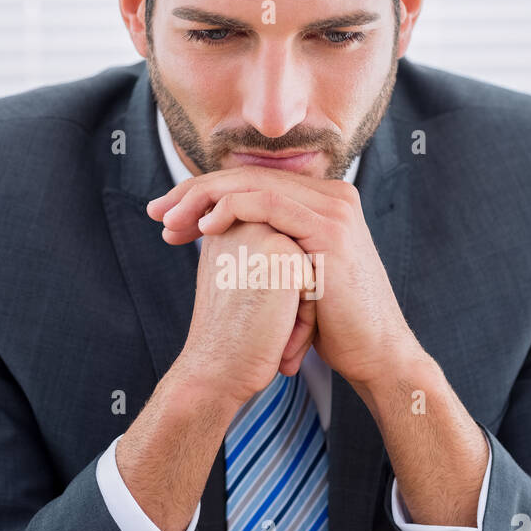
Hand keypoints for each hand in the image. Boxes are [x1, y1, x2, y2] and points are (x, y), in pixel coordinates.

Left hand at [149, 167, 422, 391]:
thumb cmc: (332, 322)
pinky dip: (231, 209)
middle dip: (194, 193)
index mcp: (323, 200)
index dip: (204, 193)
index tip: (168, 217)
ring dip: (203, 200)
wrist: (374, 354)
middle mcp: (333, 195)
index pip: (253, 181)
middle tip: (156, 212)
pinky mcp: (330, 230)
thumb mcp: (295, 273)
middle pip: (248, 176)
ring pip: (253, 185)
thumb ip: (270, 244)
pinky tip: (204, 228)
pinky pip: (269, 205)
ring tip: (171, 222)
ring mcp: (334, 209)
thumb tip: (220, 231)